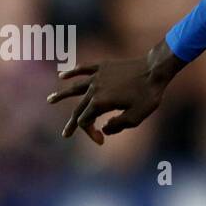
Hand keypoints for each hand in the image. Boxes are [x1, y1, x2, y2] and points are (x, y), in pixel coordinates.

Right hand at [46, 40, 183, 144]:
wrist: (155, 69)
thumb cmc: (148, 95)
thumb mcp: (136, 117)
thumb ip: (118, 125)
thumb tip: (104, 128)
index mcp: (100, 102)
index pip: (85, 122)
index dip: (90, 133)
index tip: (102, 140)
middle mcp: (94, 89)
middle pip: (78, 109)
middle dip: (72, 124)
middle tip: (65, 135)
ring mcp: (97, 76)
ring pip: (74, 87)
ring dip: (62, 95)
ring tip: (50, 101)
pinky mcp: (103, 66)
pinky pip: (84, 69)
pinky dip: (72, 72)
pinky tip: (63, 75)